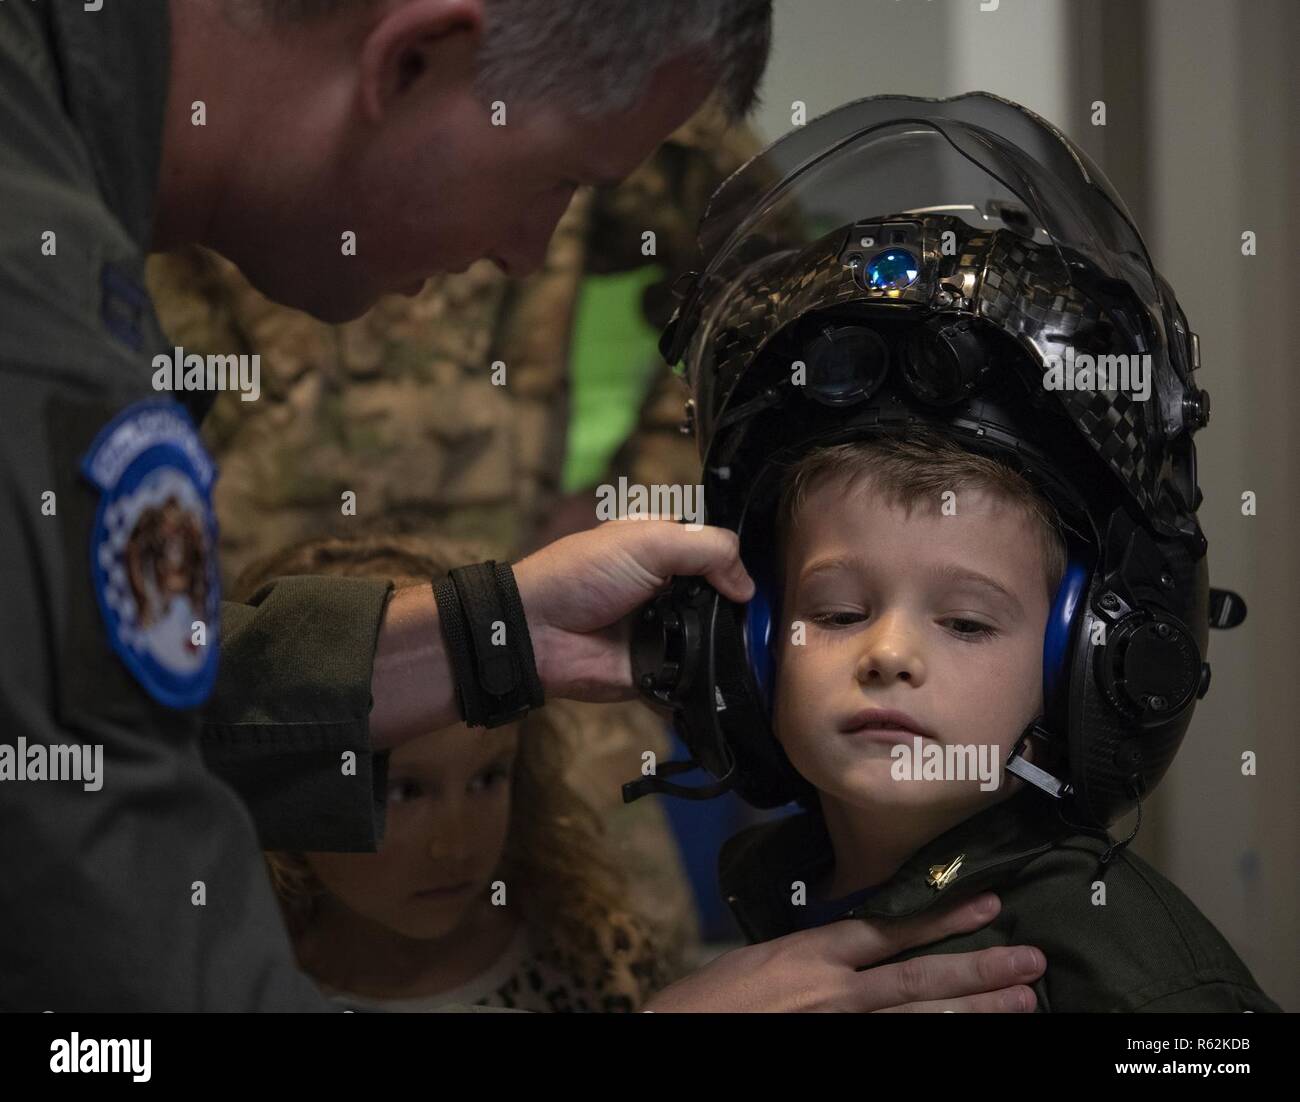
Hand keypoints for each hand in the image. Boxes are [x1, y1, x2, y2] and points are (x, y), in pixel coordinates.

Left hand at [513, 519, 753, 701]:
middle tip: (776, 625)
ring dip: (734, 648)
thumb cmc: (585, 573)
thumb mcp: (649, 541)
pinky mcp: (660, 672)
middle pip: (724, 601)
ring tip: (763, 655)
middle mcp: (671, 590)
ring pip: (716, 641)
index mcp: (667, 550)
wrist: (537, 633)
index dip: (742, 565)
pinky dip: (711, 681)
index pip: (719, 553)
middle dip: (745, 612)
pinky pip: (696, 678)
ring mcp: (667, 632)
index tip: (778, 580)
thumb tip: (748, 587)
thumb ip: (707, 550)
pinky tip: (738, 682)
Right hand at [642, 893, 1044, 1012]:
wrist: (678, 1035)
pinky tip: (967, 1038)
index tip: (987, 904)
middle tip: (1032, 959)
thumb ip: (812, 955)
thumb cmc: (708, 1002)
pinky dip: (935, 1044)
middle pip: (921, 977)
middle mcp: (835, 991)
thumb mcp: (761, 960)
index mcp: (812, 954)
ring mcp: (840, 1029)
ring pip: (921, 1017)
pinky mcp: (838, 1054)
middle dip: (980, 968)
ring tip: (1023, 999)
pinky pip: (900, 1051)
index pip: (891, 930)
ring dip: (974, 1008)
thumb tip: (855, 944)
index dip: (943, 918)